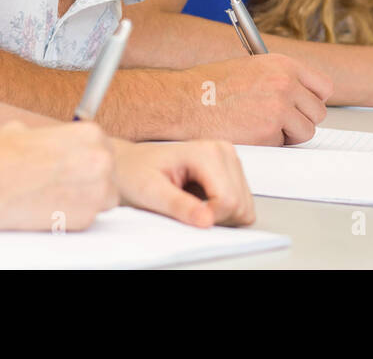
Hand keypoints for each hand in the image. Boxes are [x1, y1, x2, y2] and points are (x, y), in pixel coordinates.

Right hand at [0, 121, 117, 230]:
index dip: (86, 157)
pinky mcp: (86, 218)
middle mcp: (101, 159)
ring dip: (88, 197)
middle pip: (109, 171)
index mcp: (91, 132)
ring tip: (58, 196)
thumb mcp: (27, 129)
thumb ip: (51, 136)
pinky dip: (74, 215)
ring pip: (105, 196)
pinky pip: (90, 217)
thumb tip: (47, 141)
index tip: (72, 164)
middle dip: (90, 177)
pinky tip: (51, 208)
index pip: (102, 146)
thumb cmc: (0, 156)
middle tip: (65, 182)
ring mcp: (97, 190)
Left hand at [112, 139, 254, 227]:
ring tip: (190, 205)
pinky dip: (222, 212)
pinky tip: (200, 202)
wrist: (128, 163)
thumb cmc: (135, 173)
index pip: (229, 200)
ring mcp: (230, 160)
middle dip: (215, 218)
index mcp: (207, 152)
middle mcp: (224, 151)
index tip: (186, 218)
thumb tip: (206, 220)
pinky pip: (241, 205)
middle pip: (240, 205)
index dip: (210, 218)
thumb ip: (179, 206)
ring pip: (244, 207)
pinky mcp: (231, 170)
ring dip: (220, 216)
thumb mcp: (150, 191)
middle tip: (186, 211)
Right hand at [177, 53, 332, 145]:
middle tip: (280, 123)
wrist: (183, 101)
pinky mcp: (268, 133)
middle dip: (301, 121)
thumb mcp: (250, 68)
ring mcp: (278, 109)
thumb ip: (278, 79)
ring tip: (262, 128)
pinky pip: (283, 145)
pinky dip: (269, 144)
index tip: (303, 107)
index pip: (323, 87)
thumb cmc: (209, 86)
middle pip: (318, 113)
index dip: (313, 100)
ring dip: (288, 135)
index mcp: (282, 65)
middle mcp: (285, 84)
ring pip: (305, 132)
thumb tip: (299, 96)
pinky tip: (248, 133)